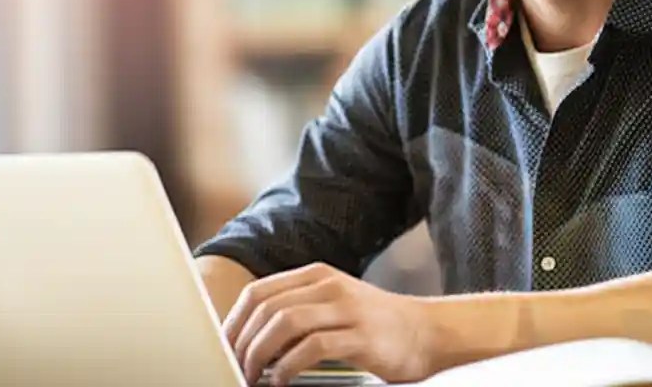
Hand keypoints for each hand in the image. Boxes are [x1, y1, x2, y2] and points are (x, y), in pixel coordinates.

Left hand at [222, 262, 436, 385]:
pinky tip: (282, 380)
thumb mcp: (333, 304)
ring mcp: (346, 309)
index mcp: (315, 276)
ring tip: (253, 375)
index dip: (234, 321)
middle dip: (242, 341)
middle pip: (266, 308)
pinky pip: (313, 347)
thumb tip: (250, 336)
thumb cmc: (375, 323)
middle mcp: (328, 286)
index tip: (224, 347)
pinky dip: (289, 366)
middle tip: (235, 366)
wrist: (427, 331)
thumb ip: (298, 309)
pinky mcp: (361, 336)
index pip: (258, 292)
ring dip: (261, 353)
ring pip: (285, 323)